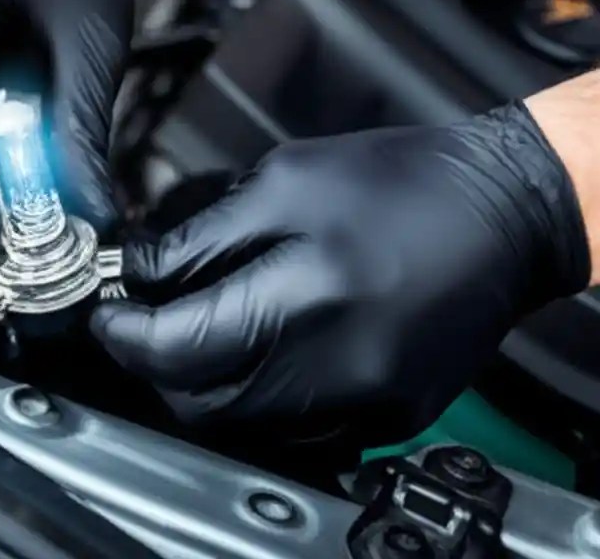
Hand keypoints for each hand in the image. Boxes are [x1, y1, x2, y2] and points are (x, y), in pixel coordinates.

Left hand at [90, 103, 590, 443]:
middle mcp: (337, 365)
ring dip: (197, 383)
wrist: (504, 211)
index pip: (177, 345)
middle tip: (139, 321)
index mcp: (307, 296)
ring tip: (189, 331)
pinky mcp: (387, 415)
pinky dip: (252, 400)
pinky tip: (248, 353)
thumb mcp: (284, 182)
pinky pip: (292, 429)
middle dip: (153, 362)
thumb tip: (138, 272)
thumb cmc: (402, 183)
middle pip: (199, 400)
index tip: (105, 313)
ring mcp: (366, 401)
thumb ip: (201, 237)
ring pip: (240, 423)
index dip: (124, 331)